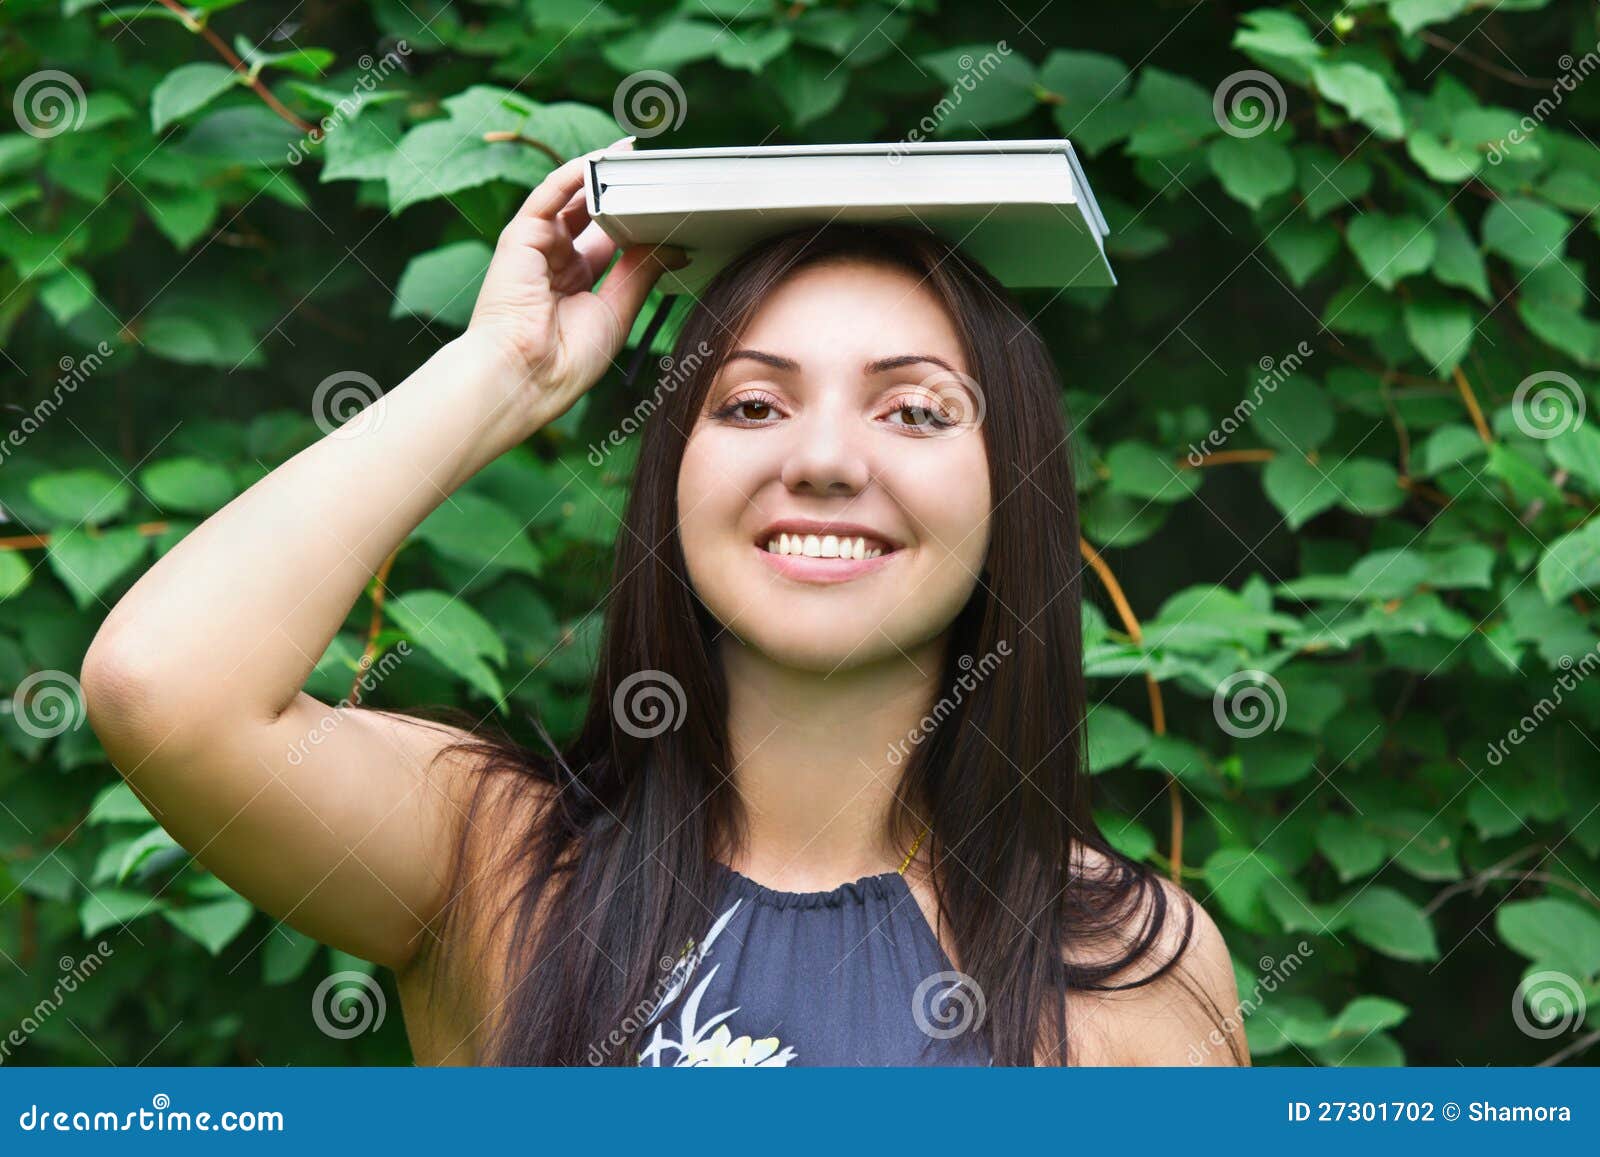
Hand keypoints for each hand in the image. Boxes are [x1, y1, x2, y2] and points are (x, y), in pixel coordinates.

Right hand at [466, 136, 687, 424]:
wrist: (526, 376)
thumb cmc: (567, 359)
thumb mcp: (618, 309)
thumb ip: (643, 271)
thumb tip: (677, 245)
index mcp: (577, 284)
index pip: (610, 241)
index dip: (635, 222)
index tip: (666, 204)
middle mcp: (556, 261)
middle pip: (591, 215)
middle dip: (619, 191)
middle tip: (652, 167)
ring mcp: (537, 247)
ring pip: (572, 200)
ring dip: (600, 174)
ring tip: (634, 152)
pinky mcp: (520, 236)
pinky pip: (549, 195)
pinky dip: (573, 174)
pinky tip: (600, 158)